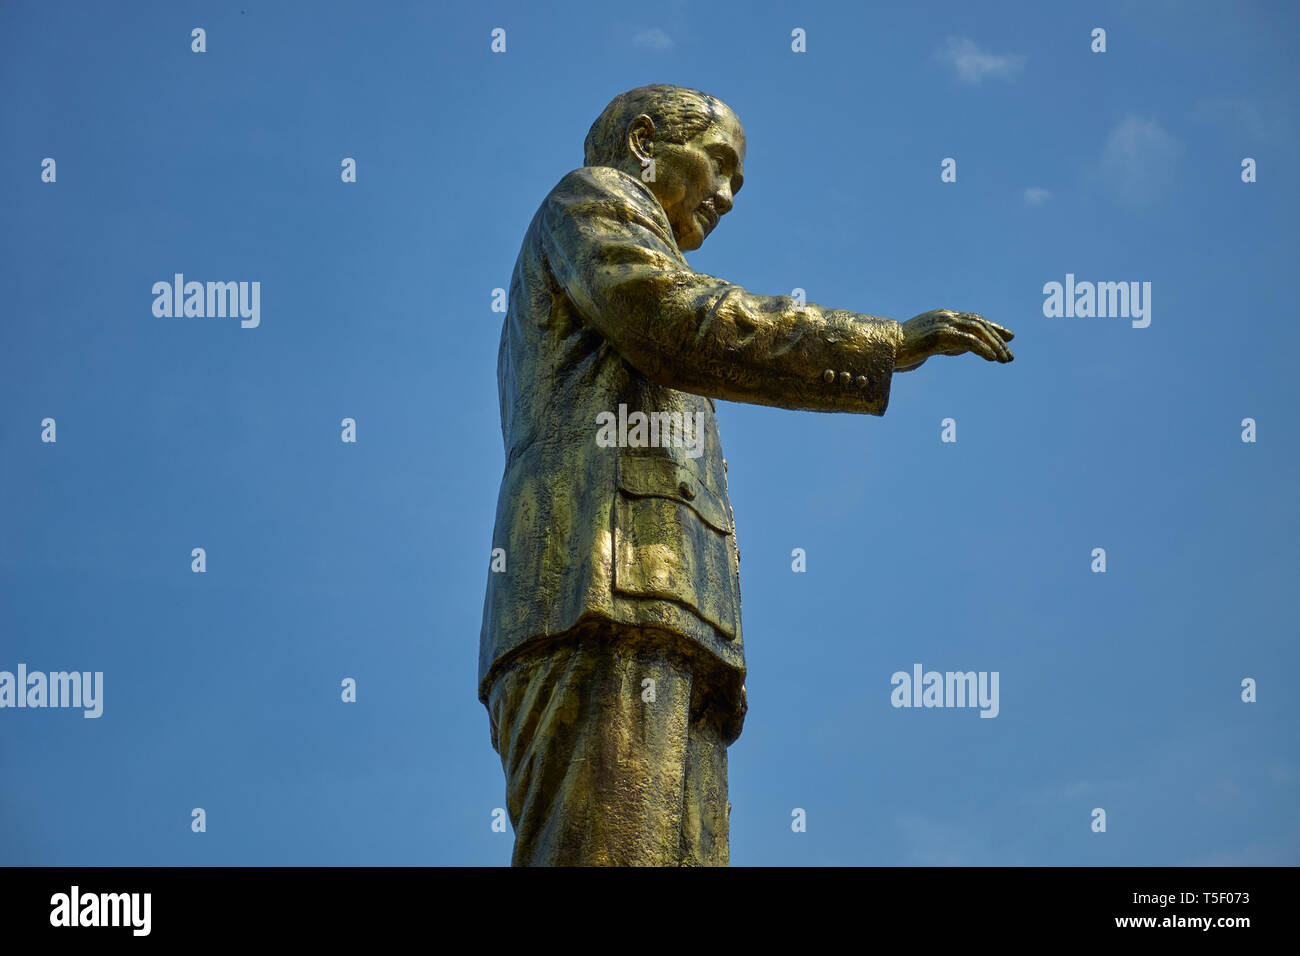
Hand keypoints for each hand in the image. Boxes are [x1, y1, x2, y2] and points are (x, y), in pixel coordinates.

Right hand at [895, 309, 1013, 370]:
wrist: (885, 350)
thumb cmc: (903, 350)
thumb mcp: (930, 345)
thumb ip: (947, 343)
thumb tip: (964, 348)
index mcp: (943, 316)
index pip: (974, 319)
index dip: (993, 328)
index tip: (1008, 337)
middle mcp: (946, 316)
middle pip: (979, 324)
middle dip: (998, 338)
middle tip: (1010, 355)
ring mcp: (943, 324)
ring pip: (977, 331)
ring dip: (994, 345)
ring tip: (1005, 359)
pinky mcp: (941, 335)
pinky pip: (968, 341)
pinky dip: (983, 349)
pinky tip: (992, 359)